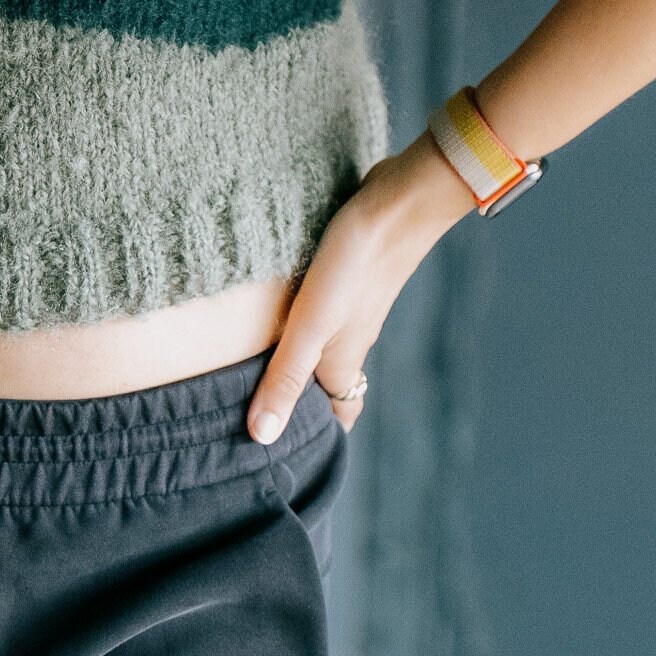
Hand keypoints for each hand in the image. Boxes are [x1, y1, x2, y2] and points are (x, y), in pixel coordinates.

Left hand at [247, 129, 476, 441]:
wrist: (398, 202)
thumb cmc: (353, 266)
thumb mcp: (309, 329)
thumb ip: (284, 380)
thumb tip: (261, 439)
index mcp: (343, 363)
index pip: (340, 414)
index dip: (320, 436)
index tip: (289, 453)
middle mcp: (351, 341)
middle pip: (331, 384)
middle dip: (305, 402)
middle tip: (263, 414)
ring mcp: (351, 309)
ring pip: (327, 348)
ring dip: (301, 362)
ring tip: (256, 368)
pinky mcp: (347, 277)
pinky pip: (325, 314)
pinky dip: (304, 325)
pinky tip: (278, 312)